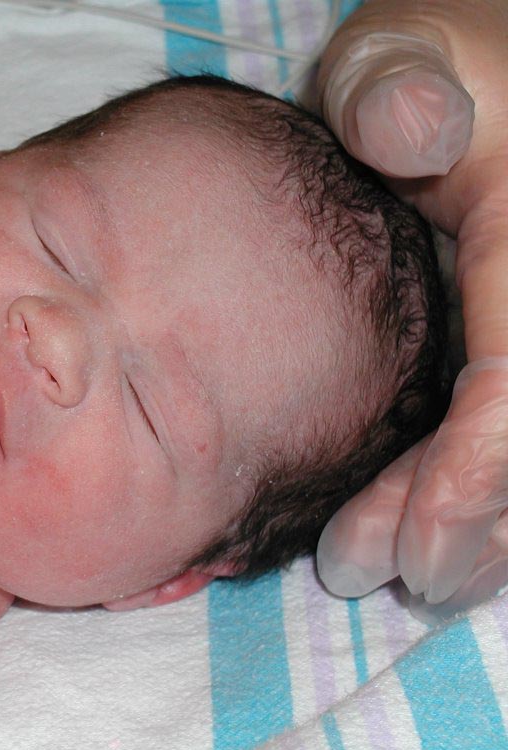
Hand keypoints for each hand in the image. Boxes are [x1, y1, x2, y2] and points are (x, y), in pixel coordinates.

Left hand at [316, 0, 507, 621]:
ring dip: (477, 528)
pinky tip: (418, 533)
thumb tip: (408, 128)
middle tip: (387, 580)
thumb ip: (398, 86)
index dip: (475, 476)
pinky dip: (479, 496)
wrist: (468, 83)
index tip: (412, 551)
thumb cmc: (429, 70)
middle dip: (471, 525)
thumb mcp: (405, 55)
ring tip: (385, 573)